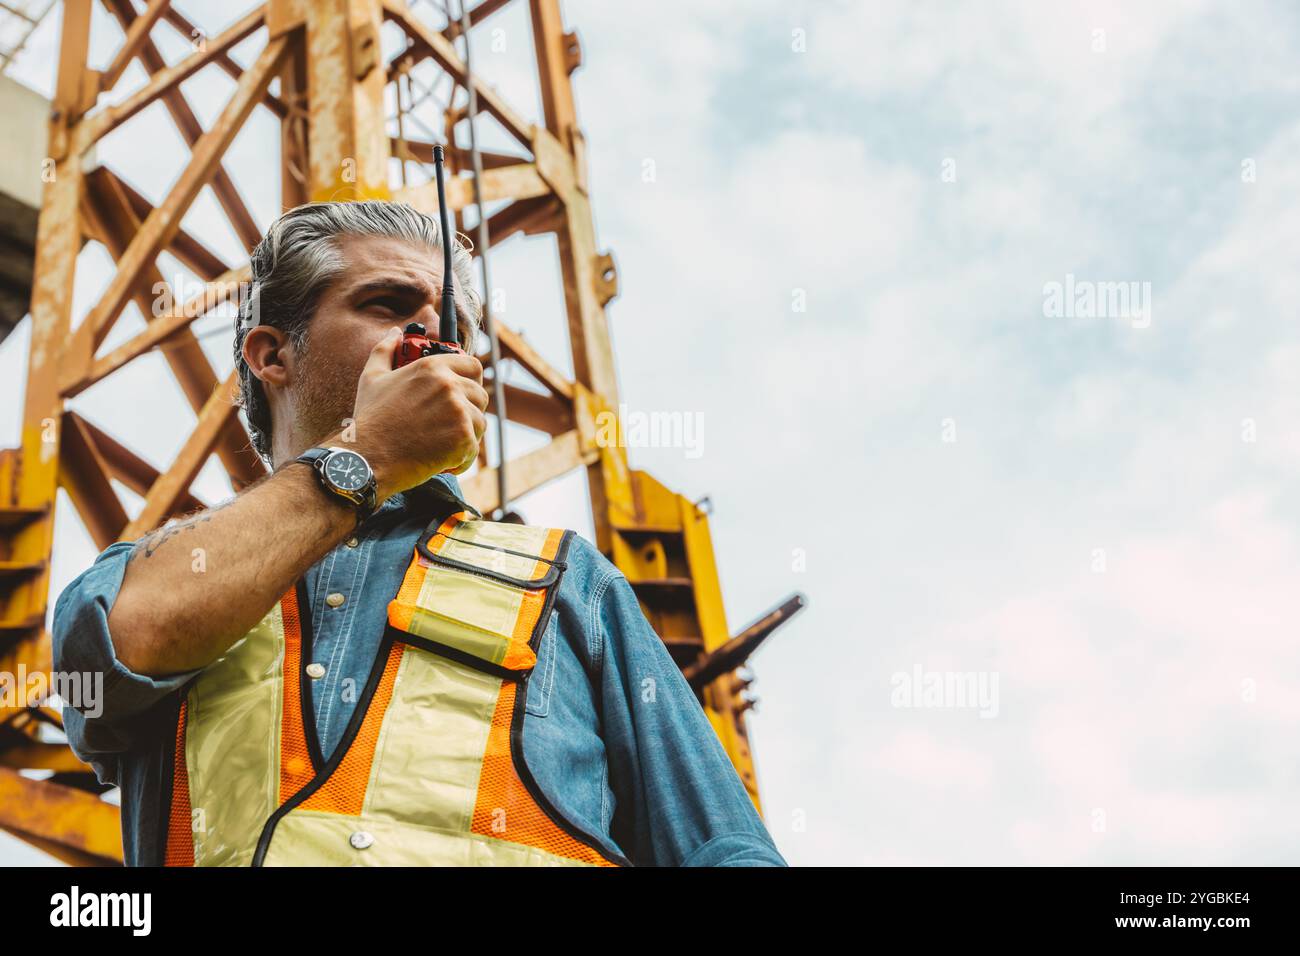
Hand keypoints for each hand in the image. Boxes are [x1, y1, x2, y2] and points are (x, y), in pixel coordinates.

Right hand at [338, 326, 487, 500]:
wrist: (368, 457)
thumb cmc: (370, 420)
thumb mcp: (372, 378)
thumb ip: (385, 350)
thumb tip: (395, 333)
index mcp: (431, 367)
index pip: (473, 366)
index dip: (471, 381)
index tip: (462, 395)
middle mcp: (449, 385)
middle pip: (481, 395)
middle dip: (469, 411)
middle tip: (448, 425)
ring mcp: (458, 411)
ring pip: (479, 422)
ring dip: (465, 436)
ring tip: (440, 444)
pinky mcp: (463, 438)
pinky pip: (474, 448)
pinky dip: (460, 458)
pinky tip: (441, 461)